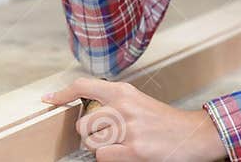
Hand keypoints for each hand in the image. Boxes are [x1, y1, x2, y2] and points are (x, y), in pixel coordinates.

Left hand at [42, 77, 226, 161]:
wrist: (193, 134)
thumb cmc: (162, 121)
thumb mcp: (137, 101)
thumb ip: (113, 102)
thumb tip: (86, 113)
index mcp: (123, 91)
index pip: (83, 86)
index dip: (62, 94)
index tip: (48, 100)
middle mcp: (123, 106)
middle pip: (83, 123)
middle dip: (89, 135)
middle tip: (106, 137)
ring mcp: (128, 128)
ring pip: (91, 142)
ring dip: (100, 148)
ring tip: (119, 145)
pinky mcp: (134, 149)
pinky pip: (103, 156)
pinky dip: (109, 158)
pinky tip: (125, 154)